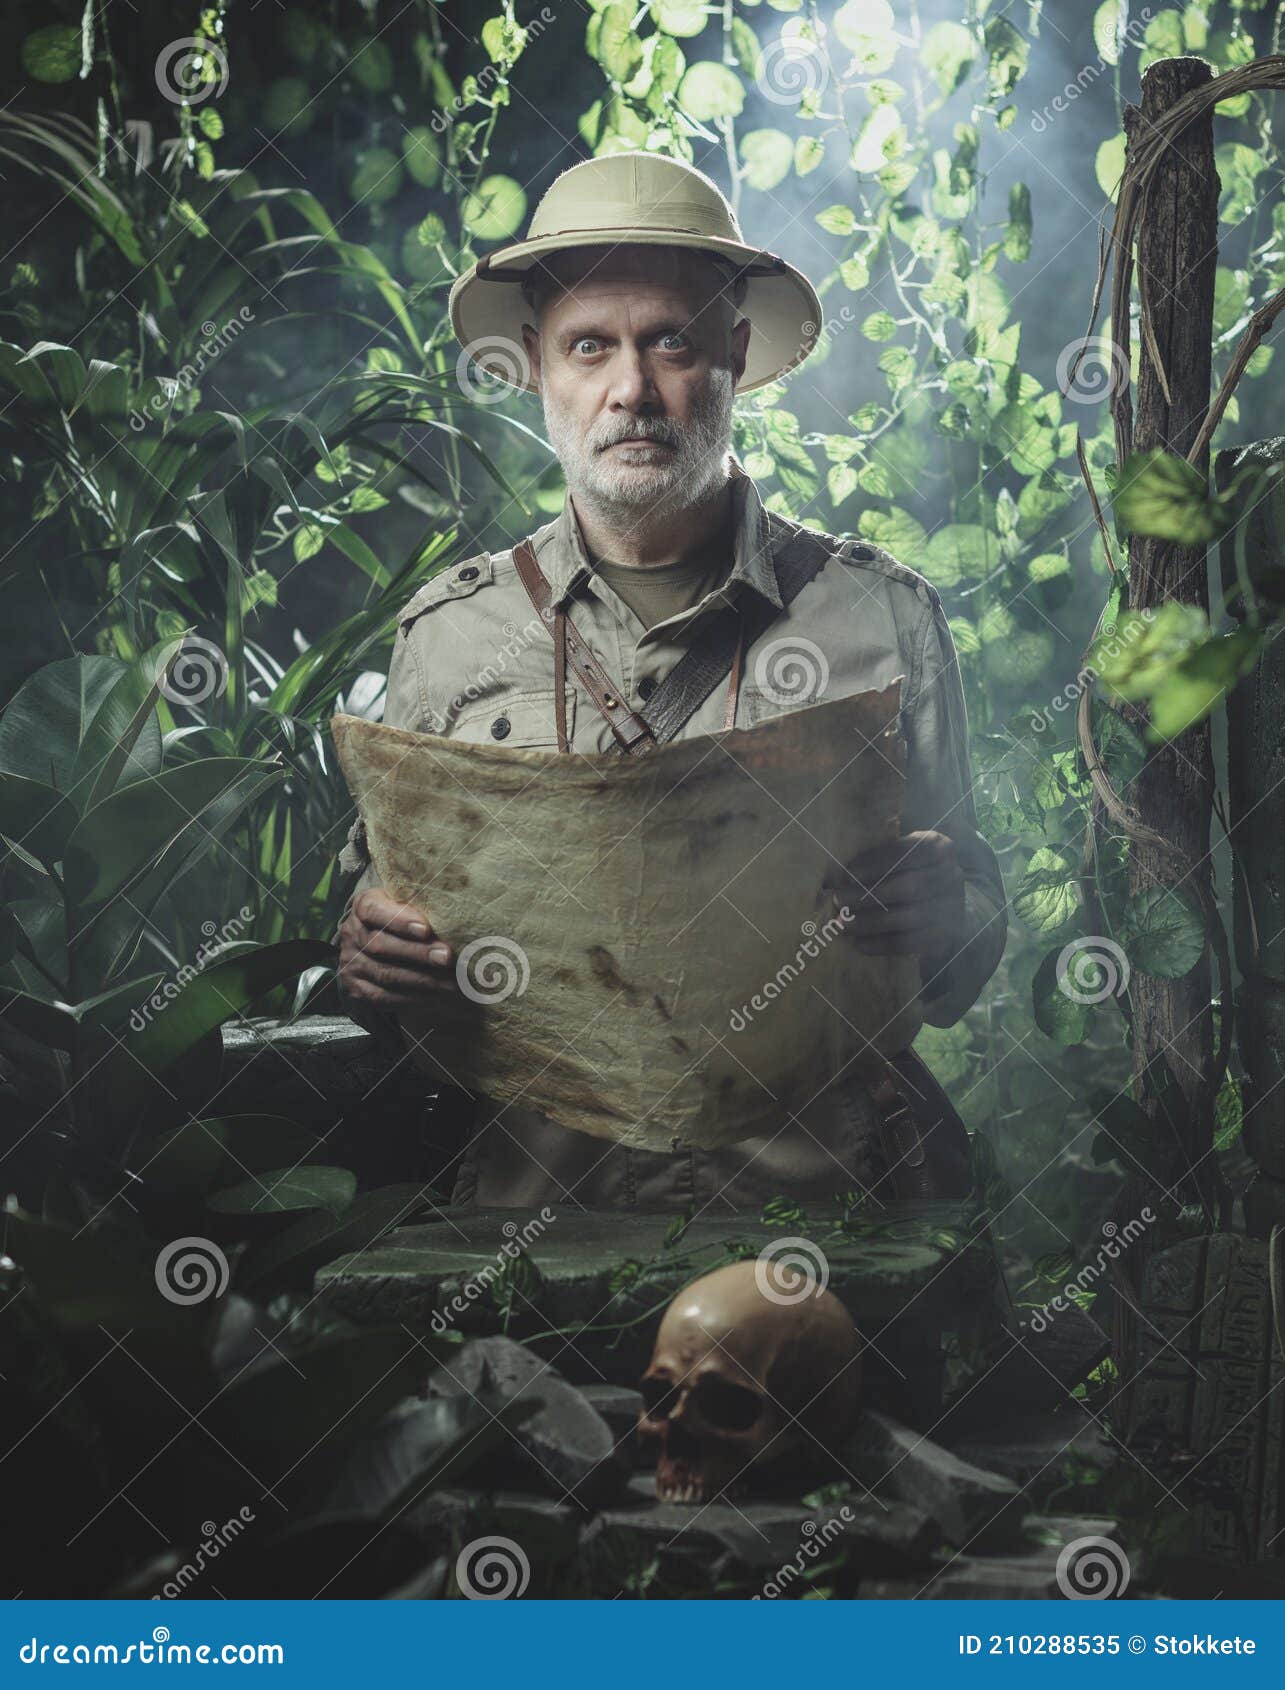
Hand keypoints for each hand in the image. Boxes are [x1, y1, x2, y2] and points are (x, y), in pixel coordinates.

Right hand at [337, 888, 459, 1009]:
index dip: (399, 920)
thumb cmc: (401, 919)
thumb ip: (422, 905)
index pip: (372, 909)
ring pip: (384, 974)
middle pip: (380, 944)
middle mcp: (352, 933)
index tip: (426, 929)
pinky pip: (382, 997)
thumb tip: (454, 917)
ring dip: (420, 980)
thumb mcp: (407, 903)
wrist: (375, 943)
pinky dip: (411, 998)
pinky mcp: (356, 988)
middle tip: (447, 958)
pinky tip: (434, 997)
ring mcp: (350, 962)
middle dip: (417, 953)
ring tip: (450, 982)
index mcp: (363, 904)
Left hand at [832, 831, 965, 960]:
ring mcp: (952, 907)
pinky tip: (860, 944)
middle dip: (869, 895)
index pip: (908, 853)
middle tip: (840, 900)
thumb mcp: (904, 852)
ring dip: (871, 922)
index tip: (849, 873)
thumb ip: (881, 856)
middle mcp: (951, 875)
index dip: (877, 863)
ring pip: (908, 918)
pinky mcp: (945, 935)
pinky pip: (911, 943)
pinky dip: (882, 944)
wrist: (945, 899)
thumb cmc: (913, 869)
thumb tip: (842, 876)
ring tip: (844, 924)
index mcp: (939, 847)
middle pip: (908, 887)